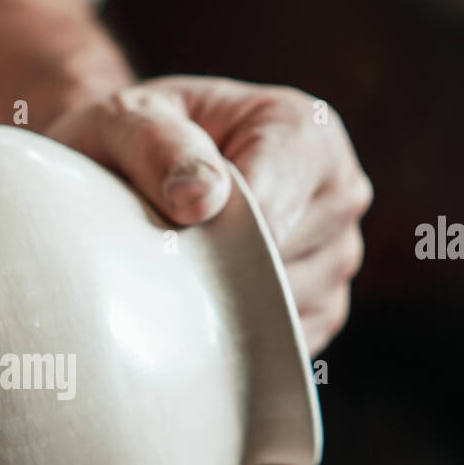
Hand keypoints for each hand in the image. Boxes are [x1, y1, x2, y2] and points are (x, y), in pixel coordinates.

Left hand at [45, 76, 371, 355]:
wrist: (135, 174)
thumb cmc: (135, 142)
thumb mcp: (125, 120)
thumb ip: (157, 144)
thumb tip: (201, 197)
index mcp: (306, 130)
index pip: (272, 207)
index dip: (212, 235)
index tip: (169, 236)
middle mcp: (338, 191)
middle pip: (278, 263)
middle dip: (213, 269)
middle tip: (162, 252)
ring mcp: (338, 254)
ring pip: (283, 310)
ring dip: (223, 305)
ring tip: (185, 266)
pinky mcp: (325, 307)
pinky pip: (287, 344)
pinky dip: (241, 338)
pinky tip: (207, 300)